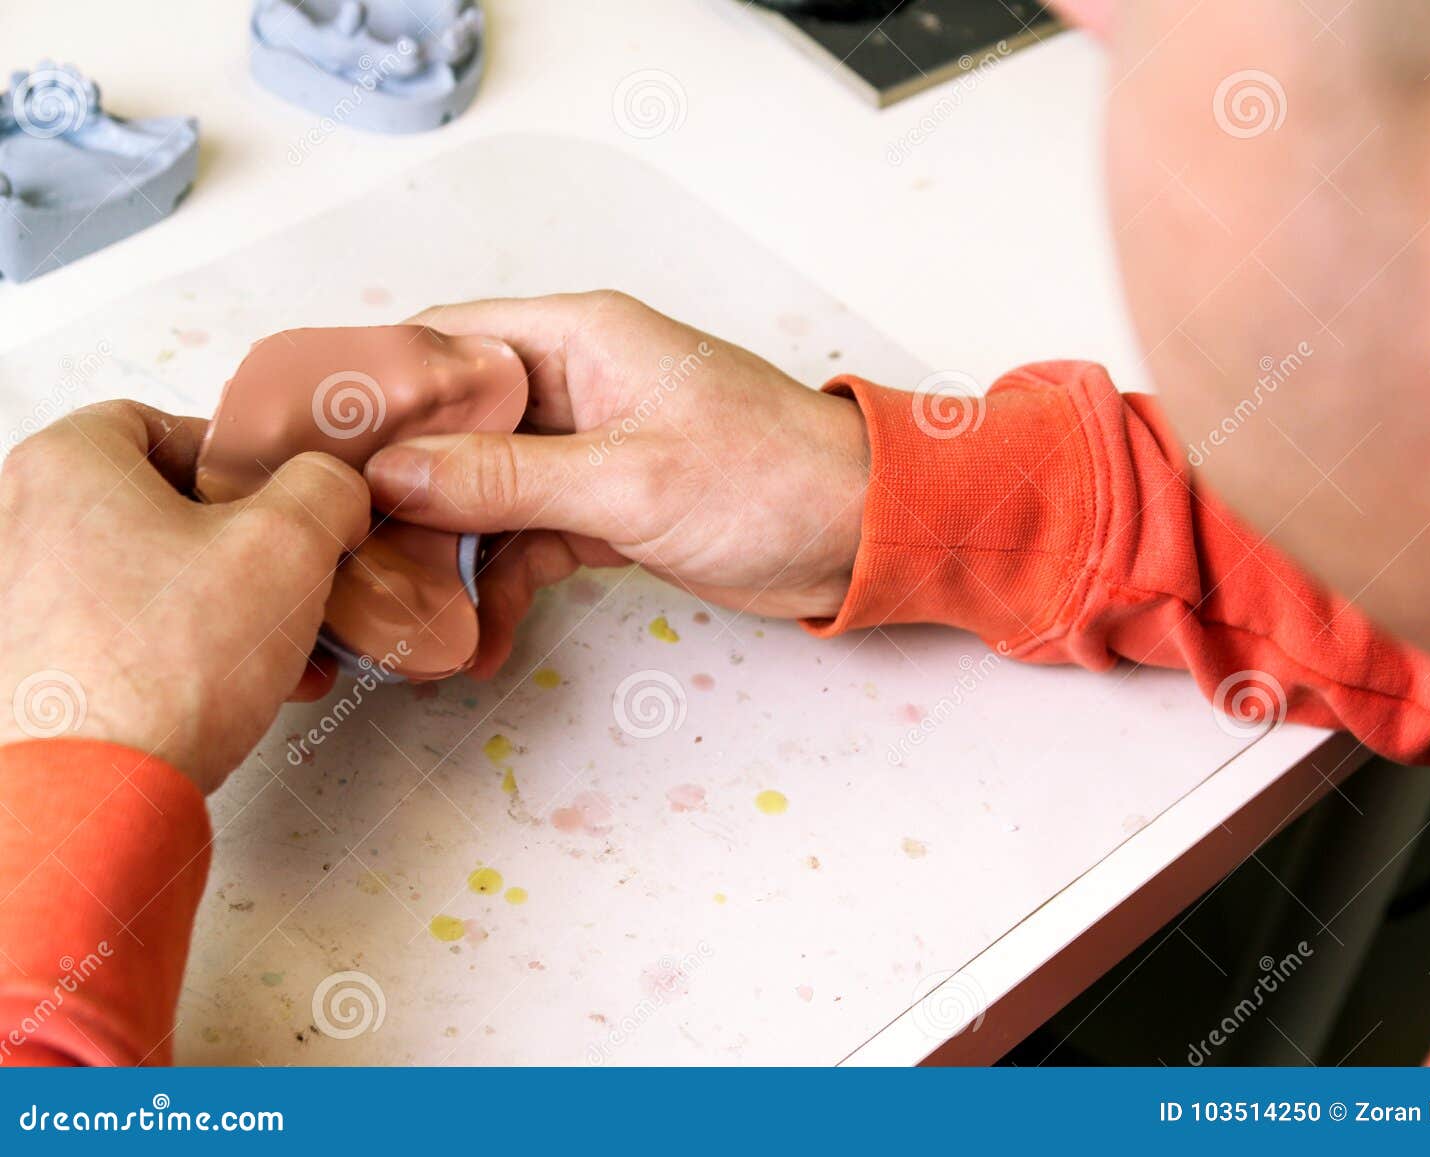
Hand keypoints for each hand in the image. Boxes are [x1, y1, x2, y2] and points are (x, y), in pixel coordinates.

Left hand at [0, 401, 369, 792]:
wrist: (90, 799)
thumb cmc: (169, 661)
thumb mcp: (288, 545)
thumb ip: (325, 488)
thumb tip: (330, 488)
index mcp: (66, 465)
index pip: (157, 421)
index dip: (234, 457)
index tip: (284, 501)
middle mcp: (22, 524)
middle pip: (157, 509)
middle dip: (245, 548)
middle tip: (301, 583)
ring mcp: (19, 604)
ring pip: (148, 580)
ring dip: (230, 607)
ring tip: (293, 654)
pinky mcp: (29, 673)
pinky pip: (123, 638)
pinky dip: (186, 653)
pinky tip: (251, 693)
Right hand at [363, 292, 870, 676]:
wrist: (860, 535)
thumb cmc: (769, 477)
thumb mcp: (627, 479)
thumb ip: (505, 477)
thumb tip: (393, 473)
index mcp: (574, 338)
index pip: (439, 345)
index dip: (369, 394)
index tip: (307, 451)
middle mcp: (570, 384)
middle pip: (449, 428)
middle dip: (399, 495)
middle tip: (344, 557)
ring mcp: (585, 449)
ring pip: (481, 493)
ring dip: (448, 555)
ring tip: (407, 618)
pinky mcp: (605, 507)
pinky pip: (527, 539)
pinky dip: (503, 585)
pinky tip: (479, 637)